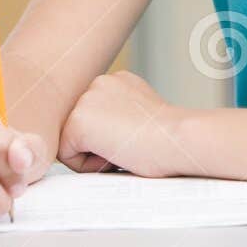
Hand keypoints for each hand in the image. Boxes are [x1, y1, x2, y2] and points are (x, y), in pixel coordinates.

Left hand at [58, 72, 191, 178]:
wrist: (177, 138)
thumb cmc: (170, 137)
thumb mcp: (143, 115)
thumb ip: (121, 115)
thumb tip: (105, 133)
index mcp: (116, 81)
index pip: (97, 118)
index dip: (114, 137)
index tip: (137, 138)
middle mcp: (98, 84)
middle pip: (82, 129)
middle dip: (101, 144)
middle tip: (133, 144)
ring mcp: (85, 101)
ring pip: (72, 143)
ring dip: (96, 154)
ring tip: (126, 147)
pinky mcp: (76, 122)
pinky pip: (68, 157)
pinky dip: (89, 165)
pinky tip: (116, 153)